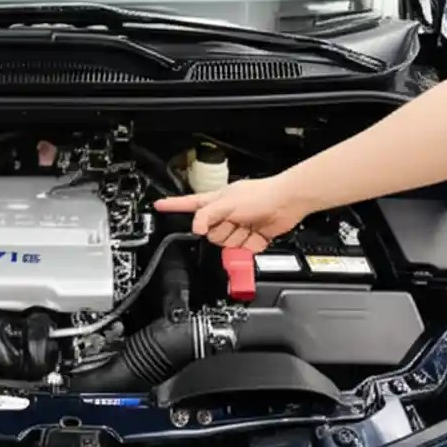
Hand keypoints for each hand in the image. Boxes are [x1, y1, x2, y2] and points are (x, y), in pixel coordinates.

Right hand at [154, 177, 308, 250]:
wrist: (288, 203)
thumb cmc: (261, 195)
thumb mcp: (227, 203)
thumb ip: (207, 215)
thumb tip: (195, 228)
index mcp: (216, 202)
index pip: (188, 205)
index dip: (172, 206)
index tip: (158, 206)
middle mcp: (225, 215)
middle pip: (210, 234)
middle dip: (222, 233)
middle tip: (234, 222)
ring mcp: (238, 227)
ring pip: (226, 245)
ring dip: (238, 239)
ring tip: (249, 226)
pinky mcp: (251, 238)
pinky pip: (242, 251)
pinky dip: (250, 246)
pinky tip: (257, 235)